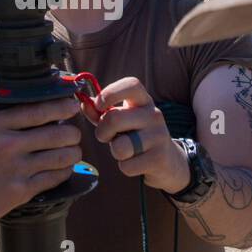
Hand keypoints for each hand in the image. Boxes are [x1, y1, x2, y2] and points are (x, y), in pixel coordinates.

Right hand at [0, 97, 82, 239]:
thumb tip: (0, 102)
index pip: (37, 110)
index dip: (61, 106)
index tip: (72, 104)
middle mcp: (8, 144)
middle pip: (57, 132)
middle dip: (72, 132)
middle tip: (74, 133)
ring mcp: (16, 168)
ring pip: (61, 156)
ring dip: (73, 152)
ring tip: (74, 151)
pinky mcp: (20, 191)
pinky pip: (53, 178)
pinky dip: (64, 172)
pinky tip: (64, 169)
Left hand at [89, 77, 189, 194]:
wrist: (167, 161)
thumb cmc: (136, 136)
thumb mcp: (121, 121)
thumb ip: (101, 113)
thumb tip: (84, 104)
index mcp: (144, 101)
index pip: (131, 84)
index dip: (110, 93)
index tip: (99, 105)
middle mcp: (154, 114)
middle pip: (114, 119)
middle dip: (102, 132)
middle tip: (106, 137)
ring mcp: (159, 136)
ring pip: (120, 146)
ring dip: (115, 151)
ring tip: (124, 150)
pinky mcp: (159, 158)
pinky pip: (127, 165)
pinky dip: (125, 167)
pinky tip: (135, 163)